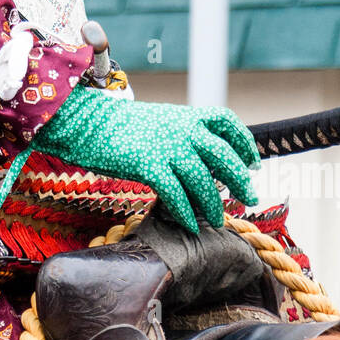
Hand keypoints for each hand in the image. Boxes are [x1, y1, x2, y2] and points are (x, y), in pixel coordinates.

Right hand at [35, 87, 259, 233]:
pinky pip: (175, 194)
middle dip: (239, 179)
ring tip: (217, 218)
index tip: (252, 161)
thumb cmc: (120, 125)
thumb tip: (202, 158)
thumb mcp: (158, 120)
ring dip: (212, 203)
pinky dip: (185, 212)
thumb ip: (181, 134)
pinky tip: (190, 224)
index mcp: (185, 115)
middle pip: (222, 155)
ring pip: (201, 180)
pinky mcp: (148, 165)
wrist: (87, 122)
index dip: (243, 141)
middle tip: (248, 197)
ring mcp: (166, 148)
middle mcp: (182, 130)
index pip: (225, 122)